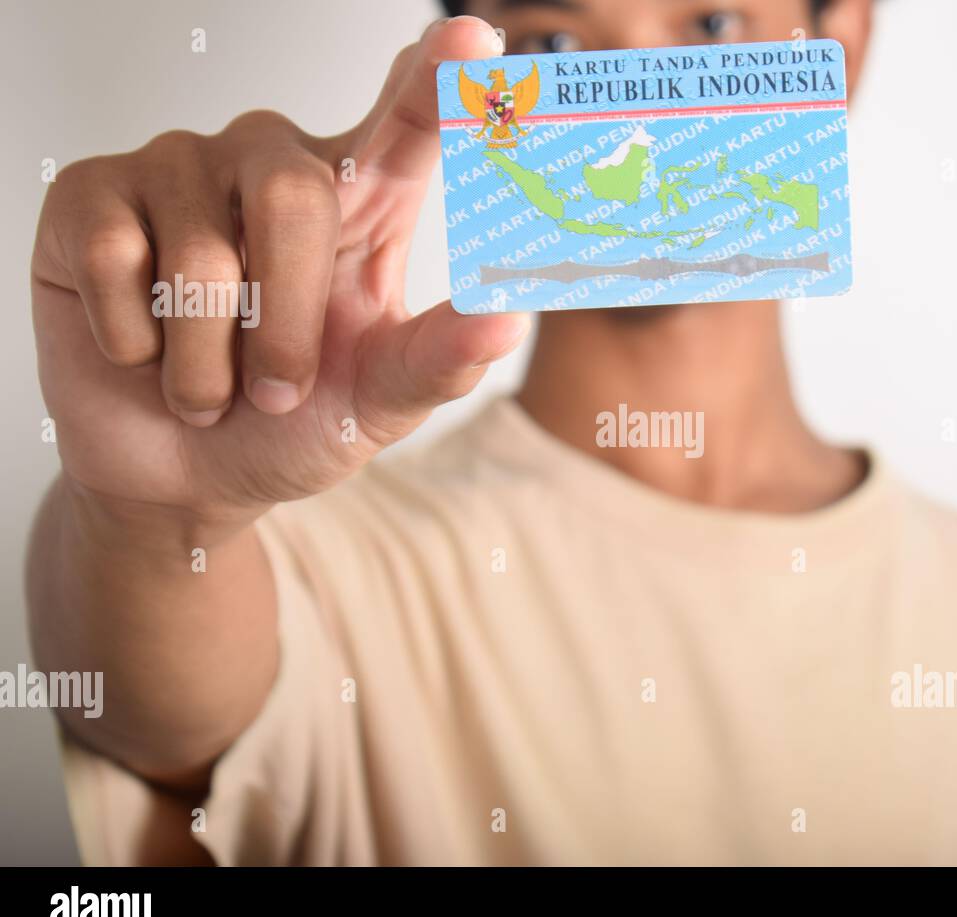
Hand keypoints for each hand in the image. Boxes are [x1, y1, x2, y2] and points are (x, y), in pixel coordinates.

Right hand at [31, 16, 520, 528]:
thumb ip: (441, 358)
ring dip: (207, 359)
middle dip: (285, 326)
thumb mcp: (379, 401)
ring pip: (202, 250)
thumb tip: (510, 319)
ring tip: (206, 386)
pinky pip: (114, 256)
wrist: (184, 478)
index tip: (472, 42)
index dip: (435, 79)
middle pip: (295, 197)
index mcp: (361, 200)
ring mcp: (181, 168)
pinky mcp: (92, 193)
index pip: (405, 120)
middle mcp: (273, 164)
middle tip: (275, 393)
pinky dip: (134, 340)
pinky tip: (139, 349)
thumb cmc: (293, 423)